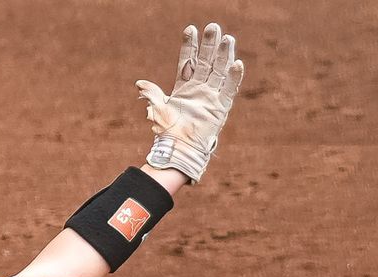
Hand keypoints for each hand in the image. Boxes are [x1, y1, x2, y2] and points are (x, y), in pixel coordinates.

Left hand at [137, 23, 244, 182]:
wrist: (178, 150)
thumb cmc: (167, 132)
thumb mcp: (158, 110)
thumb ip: (152, 94)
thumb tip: (140, 84)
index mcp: (183, 88)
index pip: (189, 61)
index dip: (190, 46)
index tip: (191, 29)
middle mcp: (199, 91)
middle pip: (207, 62)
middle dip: (210, 45)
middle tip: (213, 27)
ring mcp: (211, 98)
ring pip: (220, 72)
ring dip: (224, 55)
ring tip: (228, 38)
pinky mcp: (220, 109)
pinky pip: (229, 90)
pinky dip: (234, 78)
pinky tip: (237, 63)